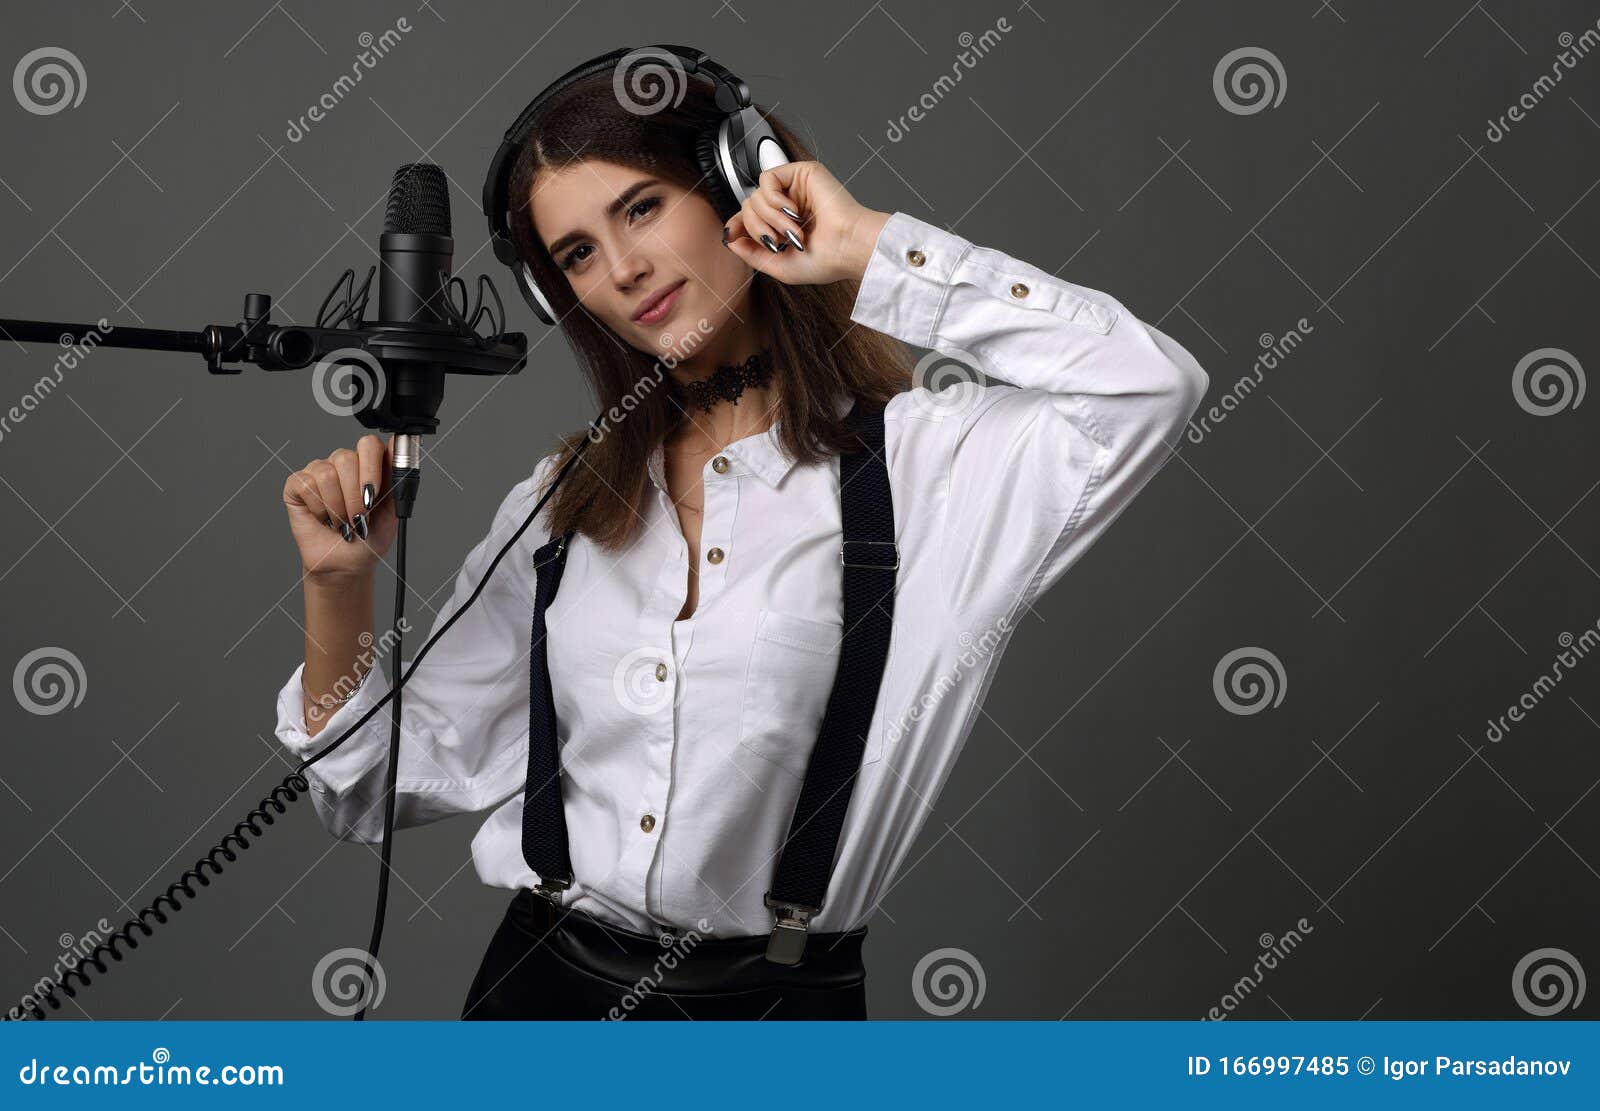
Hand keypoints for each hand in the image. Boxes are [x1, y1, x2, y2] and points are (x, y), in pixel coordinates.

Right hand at [283, 433, 398, 577]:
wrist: (345, 564)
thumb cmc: (369, 537)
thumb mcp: (391, 510)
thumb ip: (394, 477)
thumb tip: (396, 442)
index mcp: (368, 465)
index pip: (369, 444)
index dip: (371, 467)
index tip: (374, 494)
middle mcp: (342, 463)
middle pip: (346, 459)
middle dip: (355, 496)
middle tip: (359, 518)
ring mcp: (318, 471)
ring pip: (326, 474)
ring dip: (338, 507)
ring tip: (343, 523)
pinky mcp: (297, 484)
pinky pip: (307, 485)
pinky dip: (320, 509)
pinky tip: (324, 519)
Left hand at [722, 160, 890, 286]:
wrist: (848, 248)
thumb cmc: (826, 260)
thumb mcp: (780, 266)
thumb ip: (752, 254)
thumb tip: (729, 238)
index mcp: (783, 226)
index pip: (748, 218)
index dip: (737, 225)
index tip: (733, 236)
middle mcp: (787, 206)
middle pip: (748, 207)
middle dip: (758, 228)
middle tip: (779, 241)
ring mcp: (794, 188)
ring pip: (755, 196)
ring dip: (770, 218)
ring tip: (793, 231)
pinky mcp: (802, 173)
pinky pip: (768, 180)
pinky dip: (774, 200)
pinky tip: (792, 211)